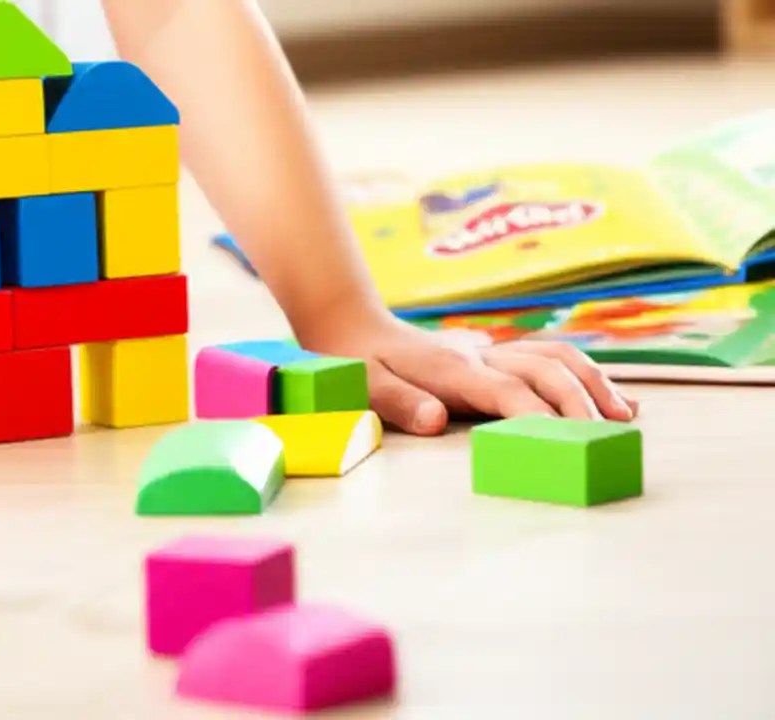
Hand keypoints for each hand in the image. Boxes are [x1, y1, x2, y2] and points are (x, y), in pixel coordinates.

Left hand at [299, 311, 637, 435]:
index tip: (568, 441)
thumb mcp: (362, 385)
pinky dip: (581, 373)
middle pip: (545, 371)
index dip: (540, 414)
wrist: (352, 326)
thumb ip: (398, 402)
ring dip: (592, 383)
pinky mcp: (492, 353)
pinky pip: (547, 357)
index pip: (508, 392)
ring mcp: (489, 351)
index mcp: (452, 370)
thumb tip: (434, 422)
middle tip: (607, 437)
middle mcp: (479, 357)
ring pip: (555, 357)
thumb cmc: (355, 363)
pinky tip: (604, 394)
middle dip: (580, 402)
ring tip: (624, 415)